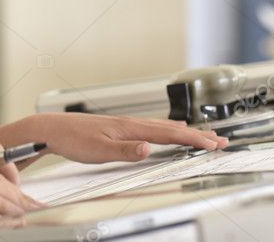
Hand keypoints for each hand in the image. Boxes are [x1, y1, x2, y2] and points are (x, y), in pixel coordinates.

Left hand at [28, 112, 228, 163]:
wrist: (53, 128)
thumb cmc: (73, 139)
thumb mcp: (98, 150)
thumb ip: (125, 151)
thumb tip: (148, 149)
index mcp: (131, 127)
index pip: (169, 134)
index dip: (193, 139)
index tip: (213, 144)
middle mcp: (132, 123)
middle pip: (171, 128)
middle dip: (198, 134)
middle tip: (220, 141)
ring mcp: (127, 125)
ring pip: (163, 128)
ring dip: (185, 133)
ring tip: (203, 137)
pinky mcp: (121, 129)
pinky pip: (153, 129)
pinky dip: (169, 132)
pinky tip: (169, 135)